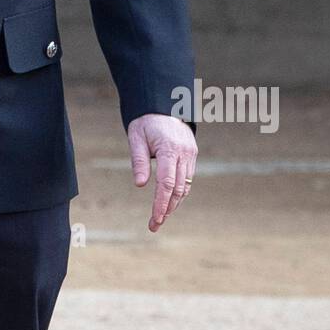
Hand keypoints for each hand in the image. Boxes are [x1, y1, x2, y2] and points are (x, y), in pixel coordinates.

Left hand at [126, 113, 196, 231]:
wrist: (164, 104)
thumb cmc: (146, 122)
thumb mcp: (136, 137)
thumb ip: (139, 160)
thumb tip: (139, 184)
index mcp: (170, 149)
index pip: (167, 183)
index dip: (161, 204)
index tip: (154, 219)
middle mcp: (184, 153)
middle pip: (178, 189)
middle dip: (166, 209)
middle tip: (154, 225)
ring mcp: (191, 154)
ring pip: (185, 187)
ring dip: (173, 204)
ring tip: (160, 217)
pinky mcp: (192, 155)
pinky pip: (187, 179)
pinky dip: (179, 192)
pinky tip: (169, 202)